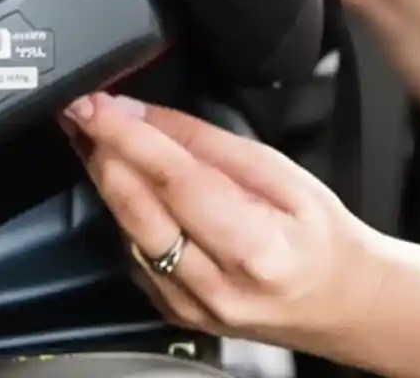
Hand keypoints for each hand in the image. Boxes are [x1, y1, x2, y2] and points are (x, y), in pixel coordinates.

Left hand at [61, 92, 386, 351]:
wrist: (338, 299)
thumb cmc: (318, 235)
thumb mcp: (278, 171)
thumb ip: (205, 143)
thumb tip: (143, 116)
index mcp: (255, 249)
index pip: (175, 181)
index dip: (127, 138)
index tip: (93, 107)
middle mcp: (218, 288)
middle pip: (138, 210)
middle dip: (102, 153)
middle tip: (82, 112)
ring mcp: (192, 307)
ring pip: (127, 233)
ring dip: (106, 180)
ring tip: (97, 139)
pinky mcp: (174, 312)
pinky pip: (134, 255)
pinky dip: (124, 214)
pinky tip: (123, 183)